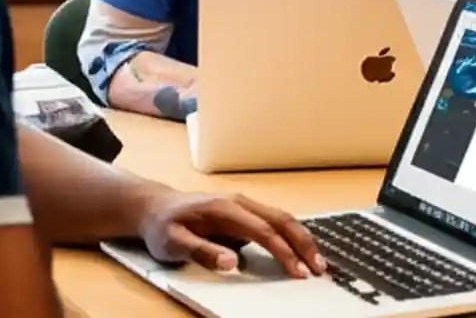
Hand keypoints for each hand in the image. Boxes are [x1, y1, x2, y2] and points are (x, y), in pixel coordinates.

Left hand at [137, 188, 325, 278]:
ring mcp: (244, 205)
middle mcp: (240, 203)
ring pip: (282, 218)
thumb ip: (201, 252)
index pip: (263, 231)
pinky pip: (275, 221)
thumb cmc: (164, 226)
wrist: (156, 208)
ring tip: (317, 261)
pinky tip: (300, 249)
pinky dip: (292, 235)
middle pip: (281, 220)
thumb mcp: (173, 243)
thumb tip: (232, 262)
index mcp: (225, 209)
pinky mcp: (245, 213)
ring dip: (302, 239)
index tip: (298, 272)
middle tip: (320, 267)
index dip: (283, 252)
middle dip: (303, 243)